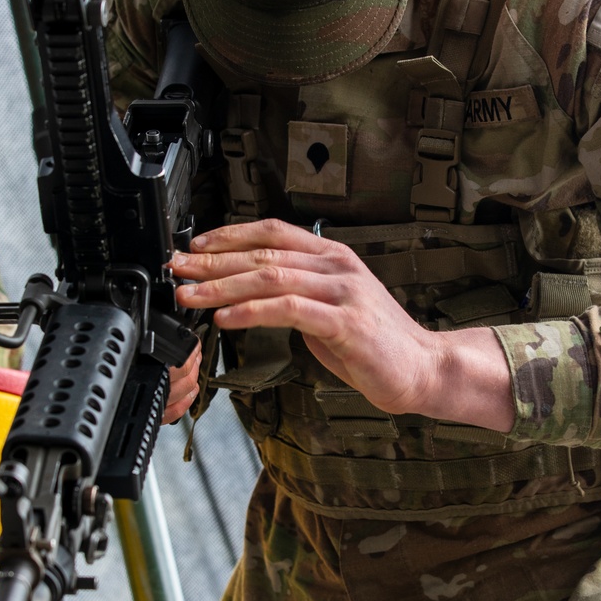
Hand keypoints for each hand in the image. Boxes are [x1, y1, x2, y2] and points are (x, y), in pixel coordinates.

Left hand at [167, 219, 514, 430]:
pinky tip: (226, 318)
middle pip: (262, 254)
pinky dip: (251, 312)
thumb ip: (295, 294)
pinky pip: (288, 310)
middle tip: (178, 268)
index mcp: (332, 255)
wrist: (422, 368)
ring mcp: (342, 291)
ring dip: (222, 286)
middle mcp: (336, 265)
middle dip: (213, 260)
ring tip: (190, 294)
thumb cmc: (374, 344)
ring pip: (269, 278)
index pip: (272, 231)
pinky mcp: (344, 322)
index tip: (194, 245)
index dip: (229, 235)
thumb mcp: (329, 307)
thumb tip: (247, 294)